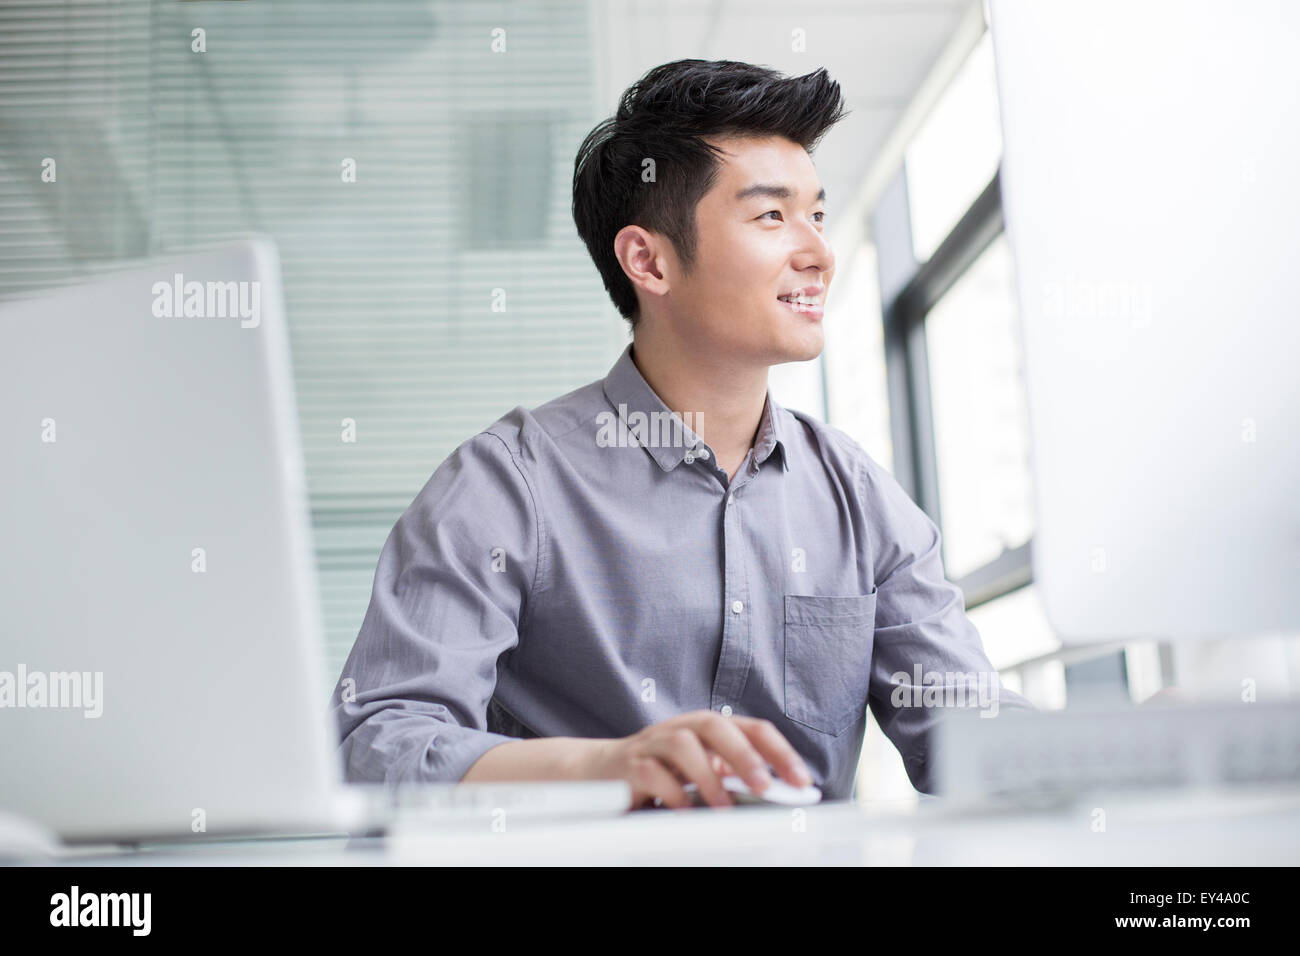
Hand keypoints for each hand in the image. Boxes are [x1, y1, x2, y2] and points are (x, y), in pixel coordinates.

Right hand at [581, 710, 813, 809]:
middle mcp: (683, 728)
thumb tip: (775, 795)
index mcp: (708, 728)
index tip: (801, 780)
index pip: (752, 728)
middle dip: (744, 756)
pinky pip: (651, 773)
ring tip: (723, 807)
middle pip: (717, 726)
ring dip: (707, 776)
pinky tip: (683, 811)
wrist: (601, 772)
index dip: (780, 751)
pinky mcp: (629, 764)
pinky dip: (671, 793)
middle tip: (764, 787)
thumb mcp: (702, 771)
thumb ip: (732, 777)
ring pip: (683, 744)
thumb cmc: (661, 771)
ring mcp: (654, 743)